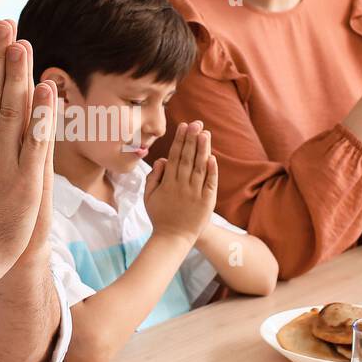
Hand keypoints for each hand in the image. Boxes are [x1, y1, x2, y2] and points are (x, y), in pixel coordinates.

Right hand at [143, 120, 216, 243]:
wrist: (173, 238)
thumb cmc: (160, 215)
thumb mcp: (149, 196)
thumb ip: (153, 177)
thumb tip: (162, 159)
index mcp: (167, 183)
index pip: (175, 157)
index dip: (180, 140)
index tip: (184, 126)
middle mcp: (182, 186)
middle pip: (188, 158)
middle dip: (192, 139)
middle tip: (196, 123)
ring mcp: (195, 193)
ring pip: (200, 168)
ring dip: (202, 150)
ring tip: (205, 134)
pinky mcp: (206, 201)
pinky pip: (210, 183)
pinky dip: (212, 170)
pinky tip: (212, 157)